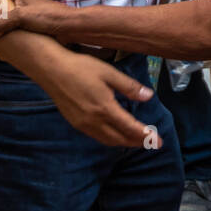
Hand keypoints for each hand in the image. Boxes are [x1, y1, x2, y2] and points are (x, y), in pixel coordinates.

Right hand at [0, 0, 75, 41]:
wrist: (69, 26)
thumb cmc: (49, 16)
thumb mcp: (23, 17)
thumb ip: (4, 22)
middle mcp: (25, 1)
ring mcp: (31, 11)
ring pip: (12, 9)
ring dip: (2, 10)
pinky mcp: (36, 23)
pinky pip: (18, 23)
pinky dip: (10, 26)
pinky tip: (7, 34)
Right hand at [40, 50, 160, 148]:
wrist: (52, 70)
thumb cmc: (81, 67)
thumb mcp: (108, 72)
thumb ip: (128, 87)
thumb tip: (148, 96)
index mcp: (105, 108)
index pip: (130, 128)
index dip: (146, 136)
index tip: (159, 142)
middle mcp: (94, 121)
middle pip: (120, 139)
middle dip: (137, 142)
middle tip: (151, 143)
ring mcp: (84, 124)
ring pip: (108, 140)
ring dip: (124, 142)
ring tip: (137, 140)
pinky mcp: (76, 123)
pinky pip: (97, 137)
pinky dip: (110, 139)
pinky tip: (115, 133)